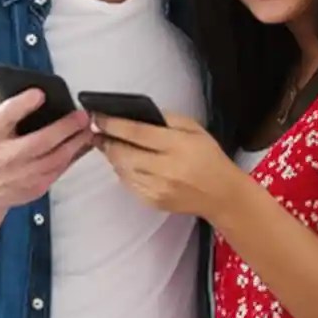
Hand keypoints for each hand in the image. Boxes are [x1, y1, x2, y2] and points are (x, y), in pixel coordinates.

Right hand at [0, 82, 93, 215]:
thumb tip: (2, 77)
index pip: (6, 117)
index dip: (23, 104)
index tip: (40, 93)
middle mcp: (7, 156)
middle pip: (39, 142)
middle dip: (64, 128)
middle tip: (81, 114)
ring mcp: (23, 174)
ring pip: (55, 159)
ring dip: (76, 142)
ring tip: (88, 128)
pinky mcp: (37, 186)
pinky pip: (61, 170)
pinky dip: (75, 156)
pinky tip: (84, 143)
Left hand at [95, 112, 245, 220]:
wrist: (221, 194)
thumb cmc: (208, 156)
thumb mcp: (193, 128)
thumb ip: (165, 119)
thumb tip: (134, 115)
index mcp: (177, 146)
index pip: (136, 133)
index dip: (112, 124)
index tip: (97, 117)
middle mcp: (166, 169)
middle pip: (123, 154)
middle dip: (106, 141)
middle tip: (97, 131)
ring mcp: (158, 189)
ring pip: (121, 170)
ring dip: (112, 156)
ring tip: (111, 145)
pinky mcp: (153, 202)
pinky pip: (128, 184)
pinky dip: (123, 171)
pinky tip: (128, 163)